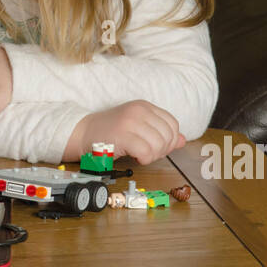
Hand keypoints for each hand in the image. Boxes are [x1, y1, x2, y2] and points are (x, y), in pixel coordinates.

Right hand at [66, 100, 185, 164]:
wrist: (83, 133)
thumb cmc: (110, 133)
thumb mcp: (138, 128)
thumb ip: (160, 132)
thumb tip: (182, 140)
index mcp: (144, 106)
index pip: (173, 124)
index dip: (169, 140)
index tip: (155, 147)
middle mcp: (139, 110)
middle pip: (168, 135)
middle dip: (161, 150)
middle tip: (146, 153)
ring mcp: (130, 122)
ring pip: (159, 145)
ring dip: (152, 156)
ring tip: (138, 154)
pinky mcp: (123, 135)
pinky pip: (147, 152)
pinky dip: (144, 159)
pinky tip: (134, 156)